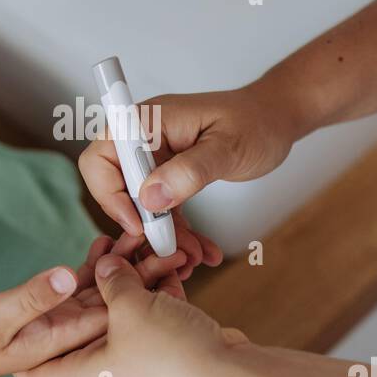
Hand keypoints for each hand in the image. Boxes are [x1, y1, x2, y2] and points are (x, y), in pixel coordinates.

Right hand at [0, 235, 186, 376]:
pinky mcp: (51, 313)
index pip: (109, 321)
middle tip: (168, 242)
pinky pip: (85, 289)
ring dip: (125, 268)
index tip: (162, 262)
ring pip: (105, 296)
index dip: (138, 293)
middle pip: (116, 308)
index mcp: (60, 346)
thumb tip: (69, 276)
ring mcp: (62, 327)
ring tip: (148, 236)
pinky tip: (111, 242)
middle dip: (141, 276)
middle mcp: (68, 339)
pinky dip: (99, 267)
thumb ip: (34, 298)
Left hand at [15, 254, 252, 376]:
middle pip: (86, 329)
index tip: (29, 308)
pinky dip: (161, 296)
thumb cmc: (174, 357)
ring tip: (149, 246)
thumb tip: (104, 267)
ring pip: (128, 319)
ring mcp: (140, 372)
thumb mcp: (129, 308)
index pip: (32, 372)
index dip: (26, 342)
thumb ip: (111, 281)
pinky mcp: (170, 363)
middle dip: (98, 286)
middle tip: (108, 249)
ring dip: (138, 282)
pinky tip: (173, 266)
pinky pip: (156, 324)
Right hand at [78, 84, 295, 239]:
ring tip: (192, 256)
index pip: (101, 156)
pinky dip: (179, 230)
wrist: (276, 120)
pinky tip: (201, 249)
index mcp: (147, 121)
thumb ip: (190, 172)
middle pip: (115, 187)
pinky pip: (162, 207)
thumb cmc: (256, 122)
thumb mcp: (227, 148)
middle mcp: (144, 138)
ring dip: (163, 233)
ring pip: (140, 204)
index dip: (109, 194)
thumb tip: (150, 198)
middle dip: (139, 222)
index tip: (138, 224)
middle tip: (169, 249)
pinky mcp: (169, 174)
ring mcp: (155, 157)